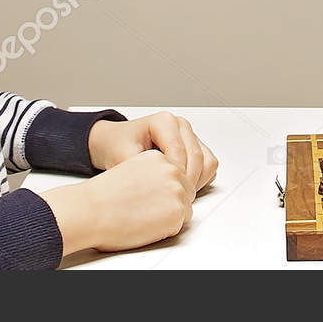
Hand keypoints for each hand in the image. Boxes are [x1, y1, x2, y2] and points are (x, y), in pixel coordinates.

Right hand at [45, 149, 197, 254]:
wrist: (91, 210)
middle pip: (185, 191)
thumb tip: (162, 188)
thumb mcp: (131, 170)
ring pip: (185, 208)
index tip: (150, 198)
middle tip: (147, 211)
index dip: (163, 191)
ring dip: (169, 216)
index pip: (176, 176)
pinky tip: (146, 225)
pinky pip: (180, 225)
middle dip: (170, 203)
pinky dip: (166, 229)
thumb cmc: (102, 197)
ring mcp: (176, 189)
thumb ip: (152, 174)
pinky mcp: (177, 211)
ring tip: (144, 217)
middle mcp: (171, 170)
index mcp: (158, 158)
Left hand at [89, 111, 218, 190]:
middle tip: (172, 200)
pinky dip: (200, 180)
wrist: (113, 143)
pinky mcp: (195, 148)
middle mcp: (181, 126)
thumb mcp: (122, 158)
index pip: (180, 151)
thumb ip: (141, 170)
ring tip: (176, 194)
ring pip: (208, 162)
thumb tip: (155, 189)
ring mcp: (190, 136)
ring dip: (196, 182)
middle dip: (186, 182)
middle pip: (198, 157)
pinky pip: (209, 166)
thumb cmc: (116, 147)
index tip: (163, 193)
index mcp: (165, 121)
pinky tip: (181, 188)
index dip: (174, 176)